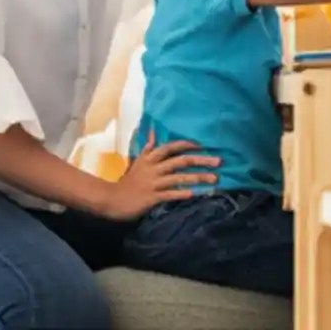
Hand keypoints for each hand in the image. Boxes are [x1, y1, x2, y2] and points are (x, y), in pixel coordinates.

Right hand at [97, 133, 219, 220]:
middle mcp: (153, 168)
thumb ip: (148, 148)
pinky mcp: (151, 197)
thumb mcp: (137, 161)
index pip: (171, 147)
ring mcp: (153, 183)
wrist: (112, 199)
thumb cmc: (128, 181)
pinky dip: (182, 193)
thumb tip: (152, 132)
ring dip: (198, 178)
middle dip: (201, 160)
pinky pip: (170, 194)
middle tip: (219, 161)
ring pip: (179, 178)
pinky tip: (195, 193)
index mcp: (150, 158)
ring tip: (214, 179)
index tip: (203, 146)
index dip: (188, 145)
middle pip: (180, 161)